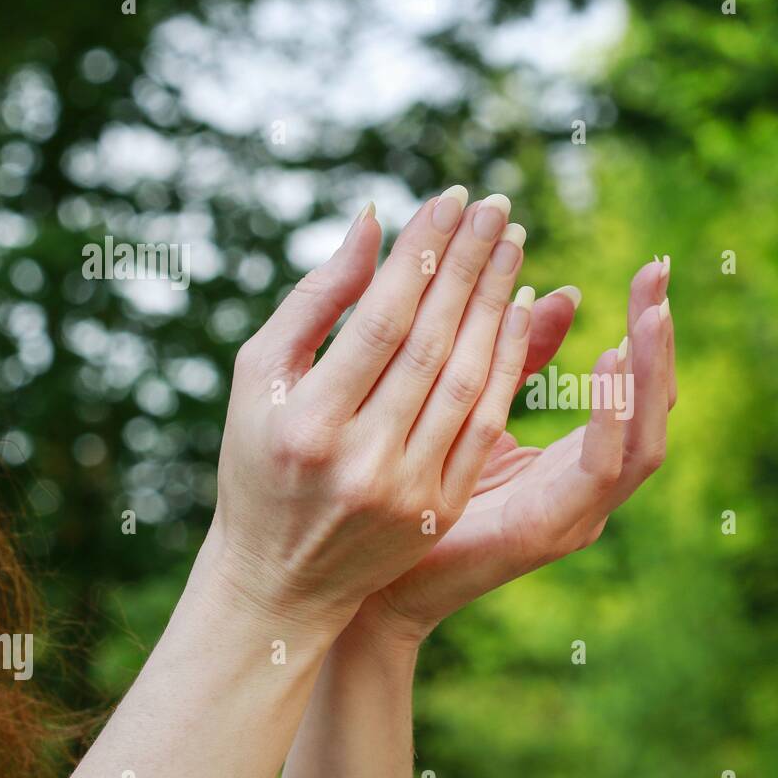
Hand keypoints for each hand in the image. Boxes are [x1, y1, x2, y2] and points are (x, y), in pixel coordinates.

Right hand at [199, 187, 535, 636]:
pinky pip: (486, 422)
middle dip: (468, 265)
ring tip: (511, 244)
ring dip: (496, 303)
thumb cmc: (259, 463)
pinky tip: (521, 311)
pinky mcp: (441, 509)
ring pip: (469, 378)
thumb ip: (312, 301)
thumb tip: (371, 222)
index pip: (380, 319)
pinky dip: (508, 362)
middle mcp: (362, 459)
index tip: (449, 198)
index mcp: (307, 423)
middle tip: (495, 206)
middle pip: (433, 342)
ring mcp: (409, 490)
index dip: (422, 254)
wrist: (282, 579)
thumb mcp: (256, 380)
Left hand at [353, 258, 675, 644]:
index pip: (636, 391)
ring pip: (644, 441)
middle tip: (659, 273)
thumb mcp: (474, 407)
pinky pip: (602, 469)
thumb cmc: (413, 489)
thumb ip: (519, 356)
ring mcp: (576, 515)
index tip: (653, 268)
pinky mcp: (548, 529)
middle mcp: (587, 491)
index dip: (647, 331)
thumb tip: (563, 290)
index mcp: (575, 463)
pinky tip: (608, 359)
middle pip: (653, 412)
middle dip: (660, 341)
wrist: (373, 579)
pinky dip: (614, 416)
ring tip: (649, 312)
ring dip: (650, 373)